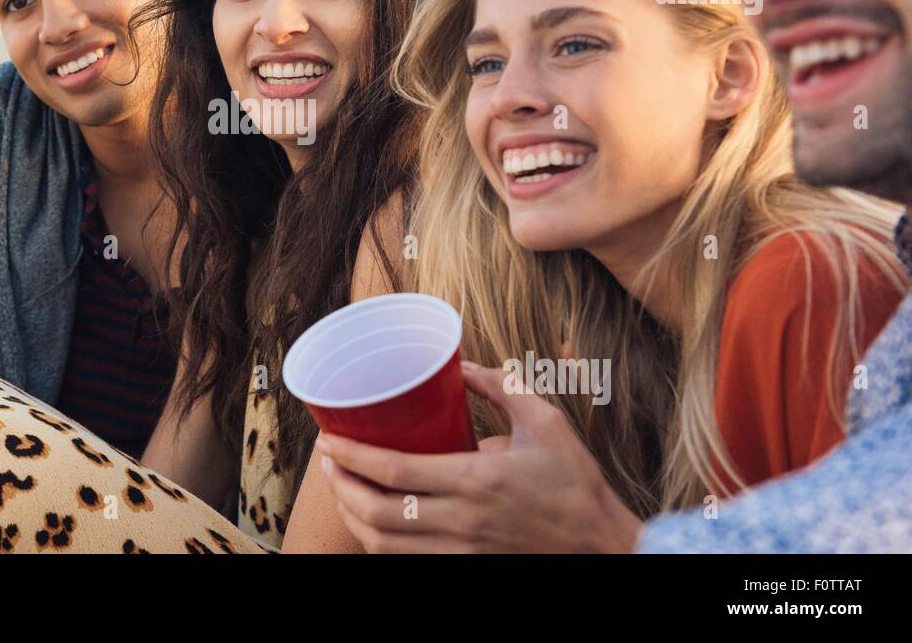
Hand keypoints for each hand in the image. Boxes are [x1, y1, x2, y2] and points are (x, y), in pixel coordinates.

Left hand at [316, 360, 642, 552]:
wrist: (604, 546)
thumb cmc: (576, 483)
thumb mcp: (546, 423)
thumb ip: (502, 387)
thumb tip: (463, 363)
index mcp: (478, 480)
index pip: (395, 472)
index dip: (353, 457)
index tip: (329, 440)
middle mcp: (463, 521)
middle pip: (378, 511)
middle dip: (341, 485)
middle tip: (327, 461)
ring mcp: (462, 552)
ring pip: (385, 543)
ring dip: (353, 517)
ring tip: (342, 489)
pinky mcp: (466, 569)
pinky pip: (406, 562)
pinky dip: (379, 544)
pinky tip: (372, 523)